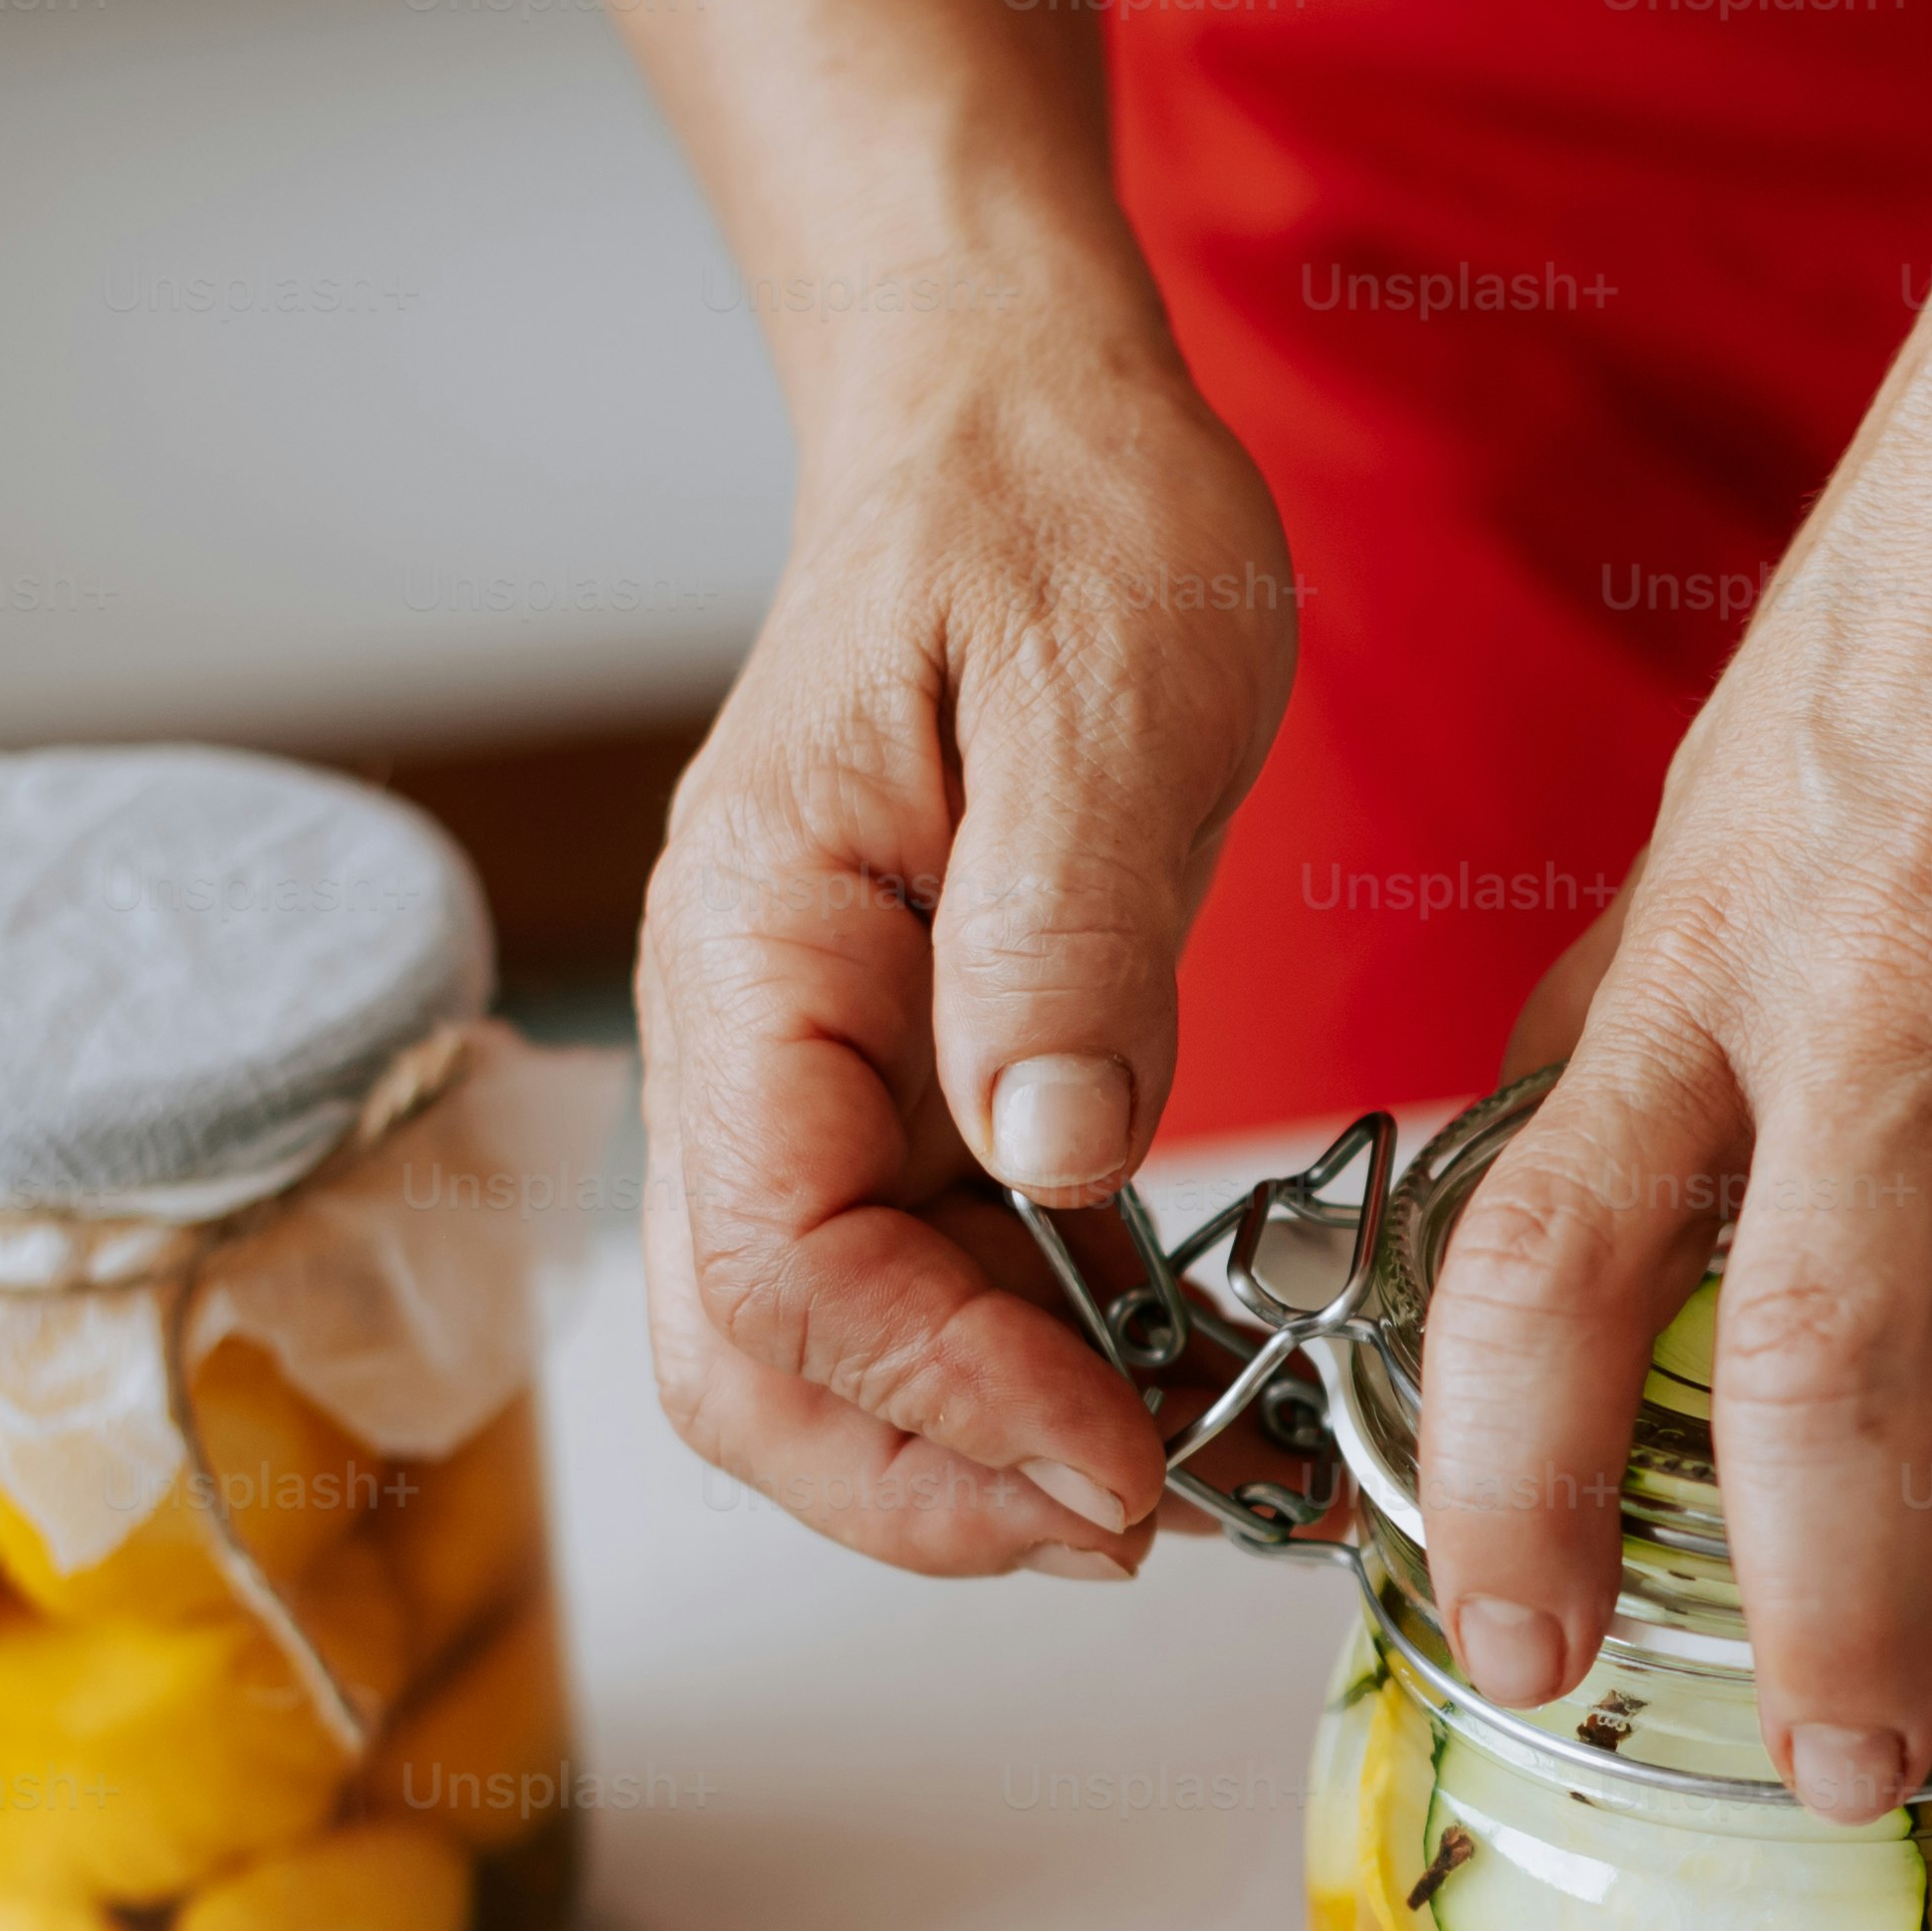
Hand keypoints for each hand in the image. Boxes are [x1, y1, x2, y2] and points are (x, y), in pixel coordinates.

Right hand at [635, 316, 1292, 1577]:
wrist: (1016, 409)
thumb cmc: (1055, 508)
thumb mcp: (1107, 690)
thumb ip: (1069, 929)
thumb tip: (1049, 1160)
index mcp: (756, 945)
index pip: (781, 1266)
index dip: (944, 1398)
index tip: (1121, 1463)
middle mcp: (747, 1031)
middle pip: (755, 1360)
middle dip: (933, 1481)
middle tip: (1138, 1522)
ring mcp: (819, 1067)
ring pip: (833, 1349)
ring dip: (987, 1448)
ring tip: (1184, 1483)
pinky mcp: (907, 1081)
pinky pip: (935, 1277)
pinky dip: (1042, 1363)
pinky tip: (1182, 1390)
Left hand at [1424, 286, 1931, 1825]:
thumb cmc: (1914, 638)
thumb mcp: (1709, 834)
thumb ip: (1638, 1051)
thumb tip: (1528, 1251)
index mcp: (1704, 980)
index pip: (1543, 1258)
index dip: (1507, 1472)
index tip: (1516, 1650)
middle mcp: (1885, 1000)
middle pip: (1833, 1355)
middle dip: (1843, 1601)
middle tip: (1860, 1785)